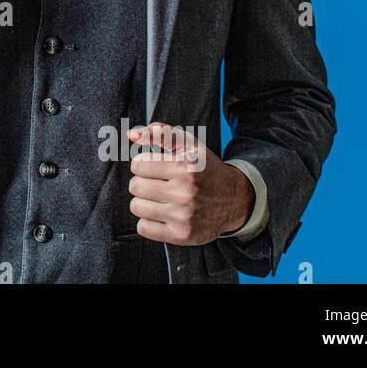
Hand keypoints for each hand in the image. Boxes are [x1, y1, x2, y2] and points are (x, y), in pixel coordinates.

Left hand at [126, 122, 254, 245]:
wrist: (234, 199)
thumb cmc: (205, 169)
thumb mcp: (189, 144)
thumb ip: (160, 133)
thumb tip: (132, 134)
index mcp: (185, 167)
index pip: (138, 165)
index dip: (143, 164)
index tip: (153, 167)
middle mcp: (185, 192)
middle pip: (135, 186)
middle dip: (142, 182)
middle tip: (156, 183)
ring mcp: (184, 216)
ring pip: (136, 207)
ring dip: (143, 202)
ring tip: (158, 199)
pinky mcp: (182, 235)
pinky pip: (143, 228)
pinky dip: (148, 221)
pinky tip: (161, 214)